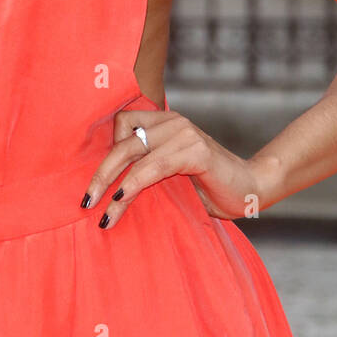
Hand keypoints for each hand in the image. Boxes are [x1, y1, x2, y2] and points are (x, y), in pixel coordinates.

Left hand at [81, 108, 256, 227]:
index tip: (94, 183)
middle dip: (99, 173)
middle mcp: (173, 122)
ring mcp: (185, 133)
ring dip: (112, 185)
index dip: (105, 151)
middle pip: (122, 141)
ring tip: (102, 215)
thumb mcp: (171, 176)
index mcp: (166, 122)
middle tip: (85, 201)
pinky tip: (121, 200)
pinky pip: (153, 166)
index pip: (122, 124)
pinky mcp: (196, 151)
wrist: (251, 190)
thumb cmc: (209, 187)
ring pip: (133, 154)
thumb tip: (106, 188)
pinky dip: (133, 184)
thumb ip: (146, 170)